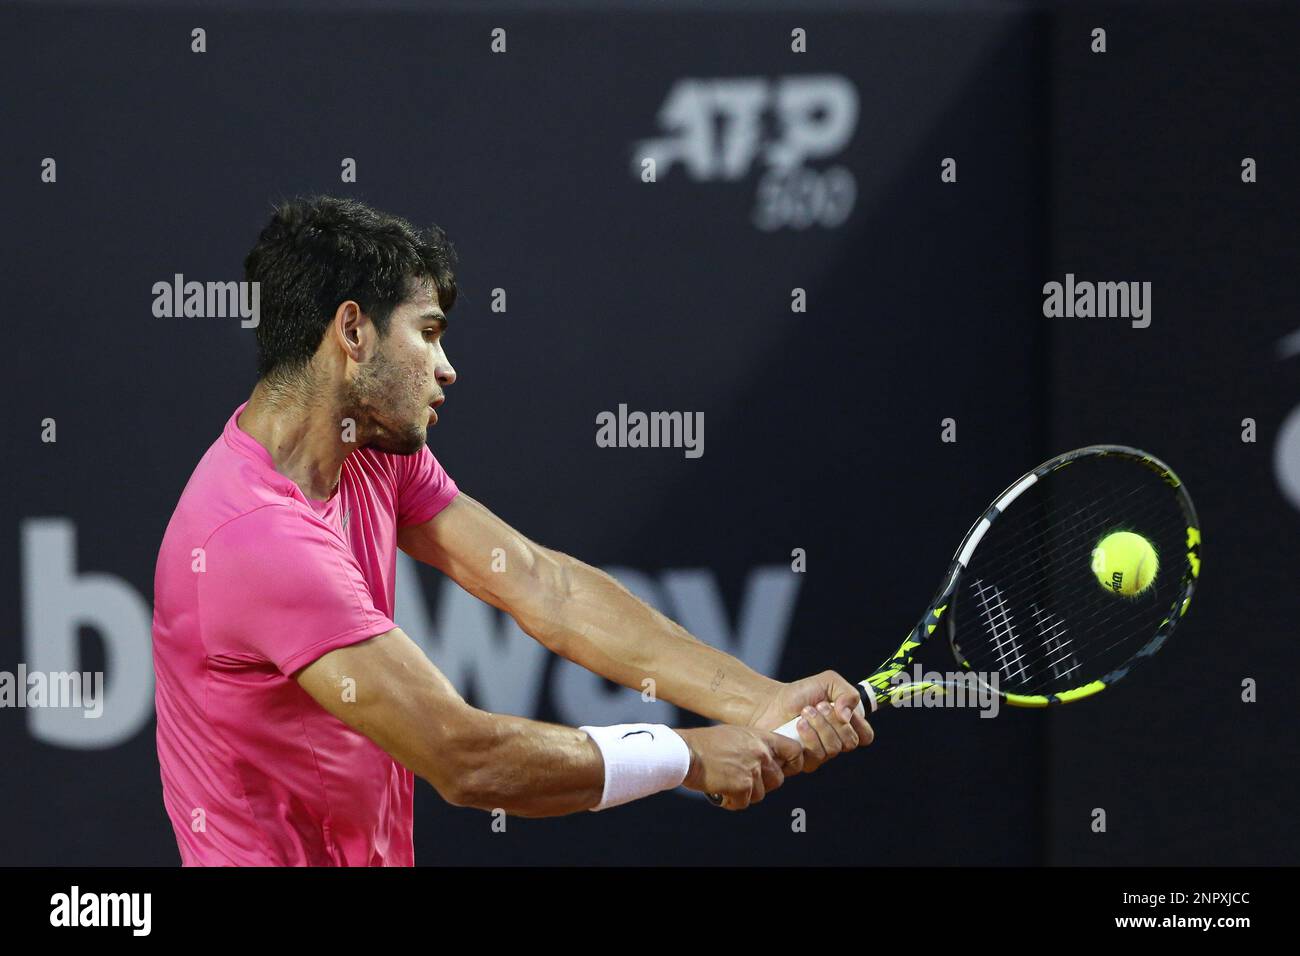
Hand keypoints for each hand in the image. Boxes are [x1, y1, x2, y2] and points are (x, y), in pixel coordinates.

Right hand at [678, 726, 803, 810]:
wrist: (685, 751)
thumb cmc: (705, 744)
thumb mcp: (736, 735)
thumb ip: (754, 747)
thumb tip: (767, 762)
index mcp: (761, 738)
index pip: (795, 751)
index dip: (793, 764)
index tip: (783, 770)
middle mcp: (760, 753)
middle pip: (778, 780)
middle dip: (762, 785)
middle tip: (743, 781)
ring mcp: (752, 770)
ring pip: (760, 794)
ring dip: (744, 794)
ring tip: (726, 783)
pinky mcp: (742, 786)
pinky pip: (744, 803)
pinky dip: (731, 801)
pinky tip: (720, 791)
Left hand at [747, 670, 873, 773]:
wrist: (771, 704)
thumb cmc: (800, 693)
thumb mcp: (828, 682)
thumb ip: (847, 693)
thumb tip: (847, 715)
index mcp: (846, 725)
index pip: (866, 736)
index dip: (857, 724)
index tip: (841, 708)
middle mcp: (836, 742)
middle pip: (850, 742)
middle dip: (834, 721)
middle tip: (818, 706)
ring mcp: (821, 754)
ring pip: (833, 749)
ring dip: (819, 727)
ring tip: (804, 713)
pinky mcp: (805, 762)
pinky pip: (815, 757)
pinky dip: (808, 737)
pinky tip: (797, 725)